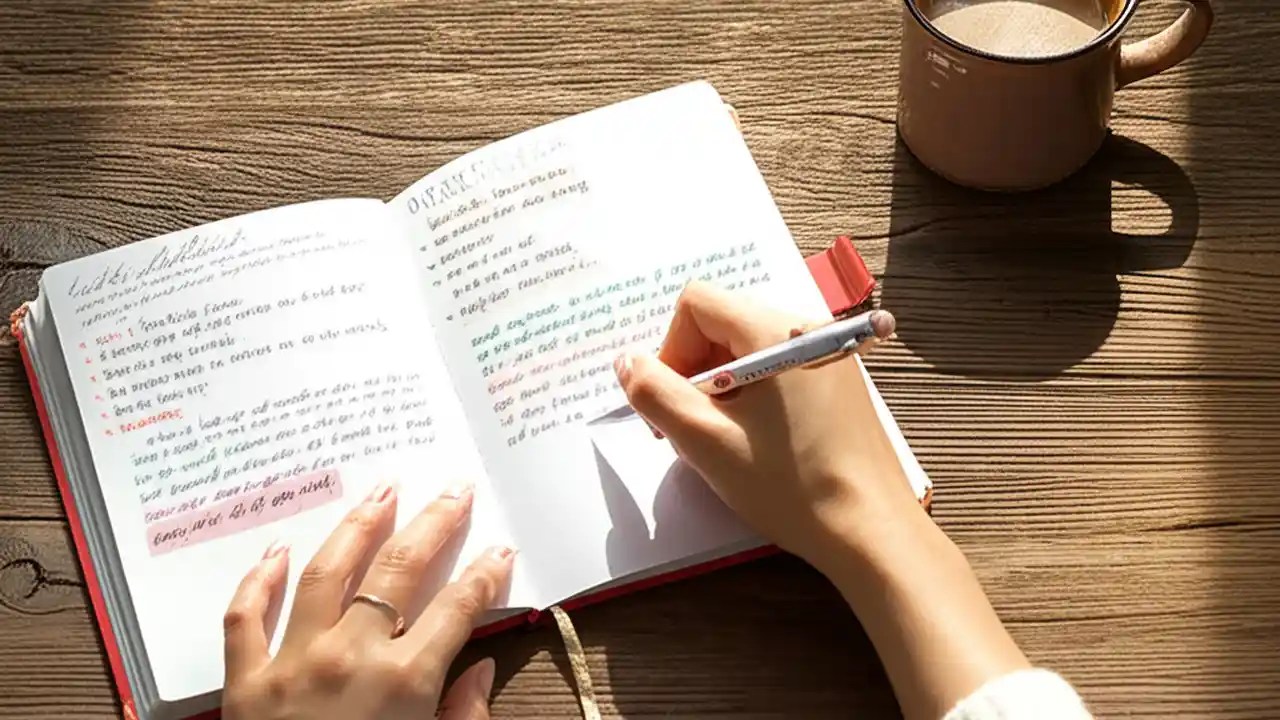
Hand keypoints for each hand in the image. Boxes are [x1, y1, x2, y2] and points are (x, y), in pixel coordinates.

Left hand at [222, 481, 515, 719]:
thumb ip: (462, 719)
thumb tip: (480, 675)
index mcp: (405, 684)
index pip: (458, 607)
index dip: (485, 574)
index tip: (500, 549)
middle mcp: (350, 658)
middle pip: (398, 571)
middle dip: (433, 524)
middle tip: (452, 491)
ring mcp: (292, 665)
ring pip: (328, 572)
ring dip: (358, 525)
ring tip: (381, 490)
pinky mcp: (244, 683)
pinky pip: (244, 617)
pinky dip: (260, 580)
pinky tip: (278, 549)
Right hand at [613, 281, 920, 568]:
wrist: (872, 532)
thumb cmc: (792, 487)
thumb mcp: (706, 442)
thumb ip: (655, 394)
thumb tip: (627, 362)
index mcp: (776, 330)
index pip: (697, 303)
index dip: (670, 349)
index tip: (671, 403)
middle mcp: (808, 327)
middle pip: (724, 322)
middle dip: (694, 369)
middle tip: (691, 427)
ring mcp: (829, 353)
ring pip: (749, 348)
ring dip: (722, 387)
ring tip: (726, 440)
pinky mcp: (840, 382)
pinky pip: (779, 367)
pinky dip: (753, 395)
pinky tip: (759, 442)